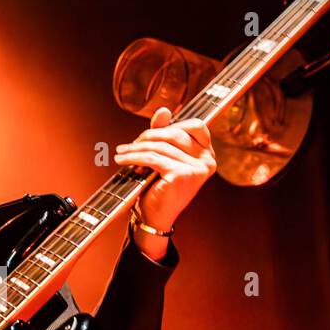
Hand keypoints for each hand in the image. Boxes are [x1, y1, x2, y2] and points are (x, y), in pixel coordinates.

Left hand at [115, 107, 216, 235]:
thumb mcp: (163, 157)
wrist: (155, 218)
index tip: (150, 134)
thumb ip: (164, 134)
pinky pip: (152, 158)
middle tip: (131, 145)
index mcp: (207, 155)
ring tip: (122, 153)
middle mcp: (207, 161)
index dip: (171, 126)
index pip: (196, 126)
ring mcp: (197, 169)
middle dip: (149, 136)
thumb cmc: (159, 188)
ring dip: (136, 148)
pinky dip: (134, 157)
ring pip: (161, 146)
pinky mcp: (182, 175)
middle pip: (175, 133)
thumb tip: (164, 110)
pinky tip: (122, 160)